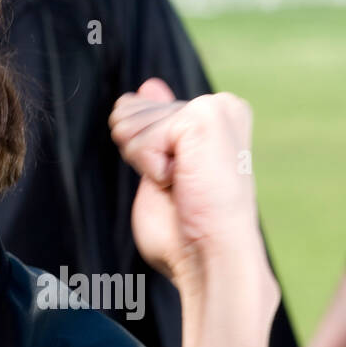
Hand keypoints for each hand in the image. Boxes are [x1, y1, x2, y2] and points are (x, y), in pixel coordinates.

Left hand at [108, 78, 263, 289]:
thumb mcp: (158, 170)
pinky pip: (140, 140)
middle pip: (125, 111)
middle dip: (137, 155)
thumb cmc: (185, 233)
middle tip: (178, 187)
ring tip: (183, 187)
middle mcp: (219, 105)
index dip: (138, 154)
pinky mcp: (203, 118)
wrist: (212, 260)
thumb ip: (153, 127)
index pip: (133, 109)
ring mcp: (214, 107)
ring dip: (144, 165)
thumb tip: (148, 86)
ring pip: (127, 123)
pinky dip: (150, 169)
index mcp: (212, 115)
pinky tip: (183, 183)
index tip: (176, 182)